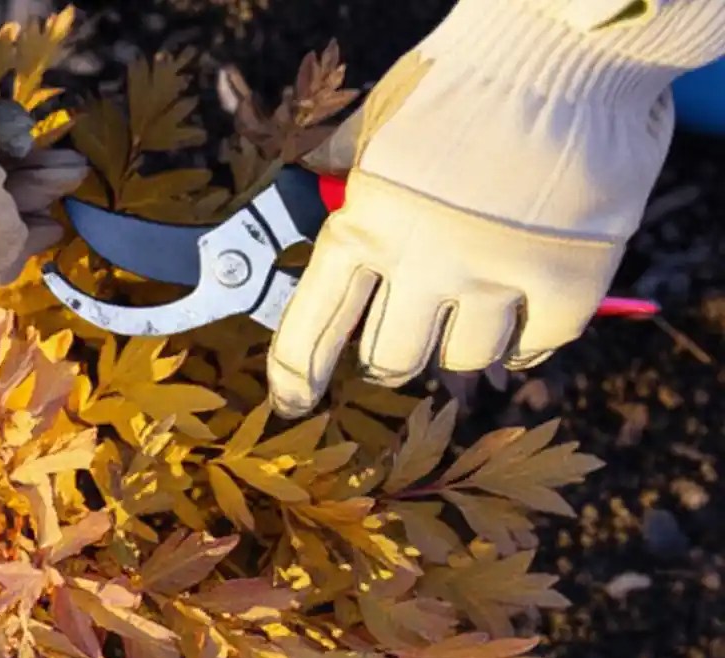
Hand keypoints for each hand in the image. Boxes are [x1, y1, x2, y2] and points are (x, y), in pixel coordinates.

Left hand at [267, 0, 724, 417]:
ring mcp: (497, 274)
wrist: (561, 51)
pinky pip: (536, 348)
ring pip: (463, 361)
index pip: (313, 325)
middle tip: (402, 339)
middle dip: (390, 355)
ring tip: (470, 304)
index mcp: (366, 224)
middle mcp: (424, 260)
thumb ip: (339, 169)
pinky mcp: (569, 281)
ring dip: (459, 344)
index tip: (292, 403)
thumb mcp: (377, 123)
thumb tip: (304, 183)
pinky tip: (523, 313)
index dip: (295, 375)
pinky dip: (526, 341)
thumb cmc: (460, 81)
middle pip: (390, 359)